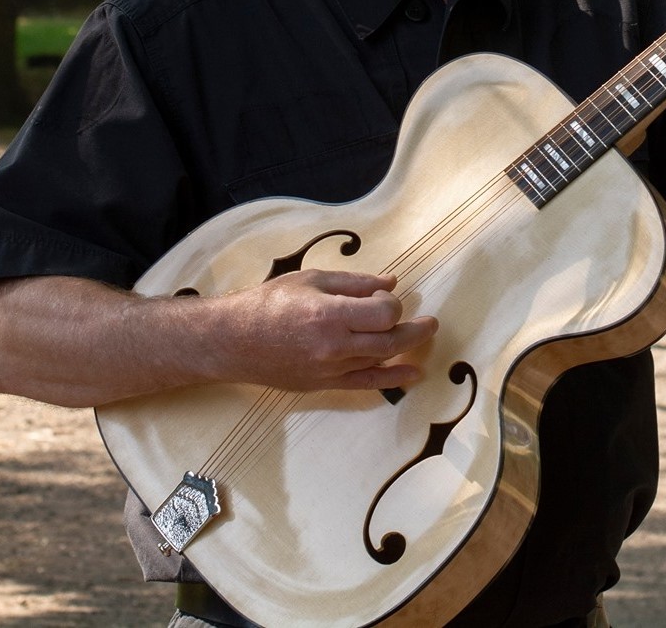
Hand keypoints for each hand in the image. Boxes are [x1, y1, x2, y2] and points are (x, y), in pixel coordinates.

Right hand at [207, 269, 438, 393]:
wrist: (233, 340)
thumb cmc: (269, 303)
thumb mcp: (311, 279)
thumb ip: (355, 283)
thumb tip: (391, 282)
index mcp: (330, 314)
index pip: (383, 313)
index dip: (392, 303)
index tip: (383, 296)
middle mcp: (334, 346)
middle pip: (390, 340)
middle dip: (415, 329)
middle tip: (431, 321)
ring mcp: (330, 370)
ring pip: (380, 361)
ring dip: (405, 349)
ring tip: (422, 337)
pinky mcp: (324, 385)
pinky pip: (366, 385)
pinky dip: (393, 380)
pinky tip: (413, 374)